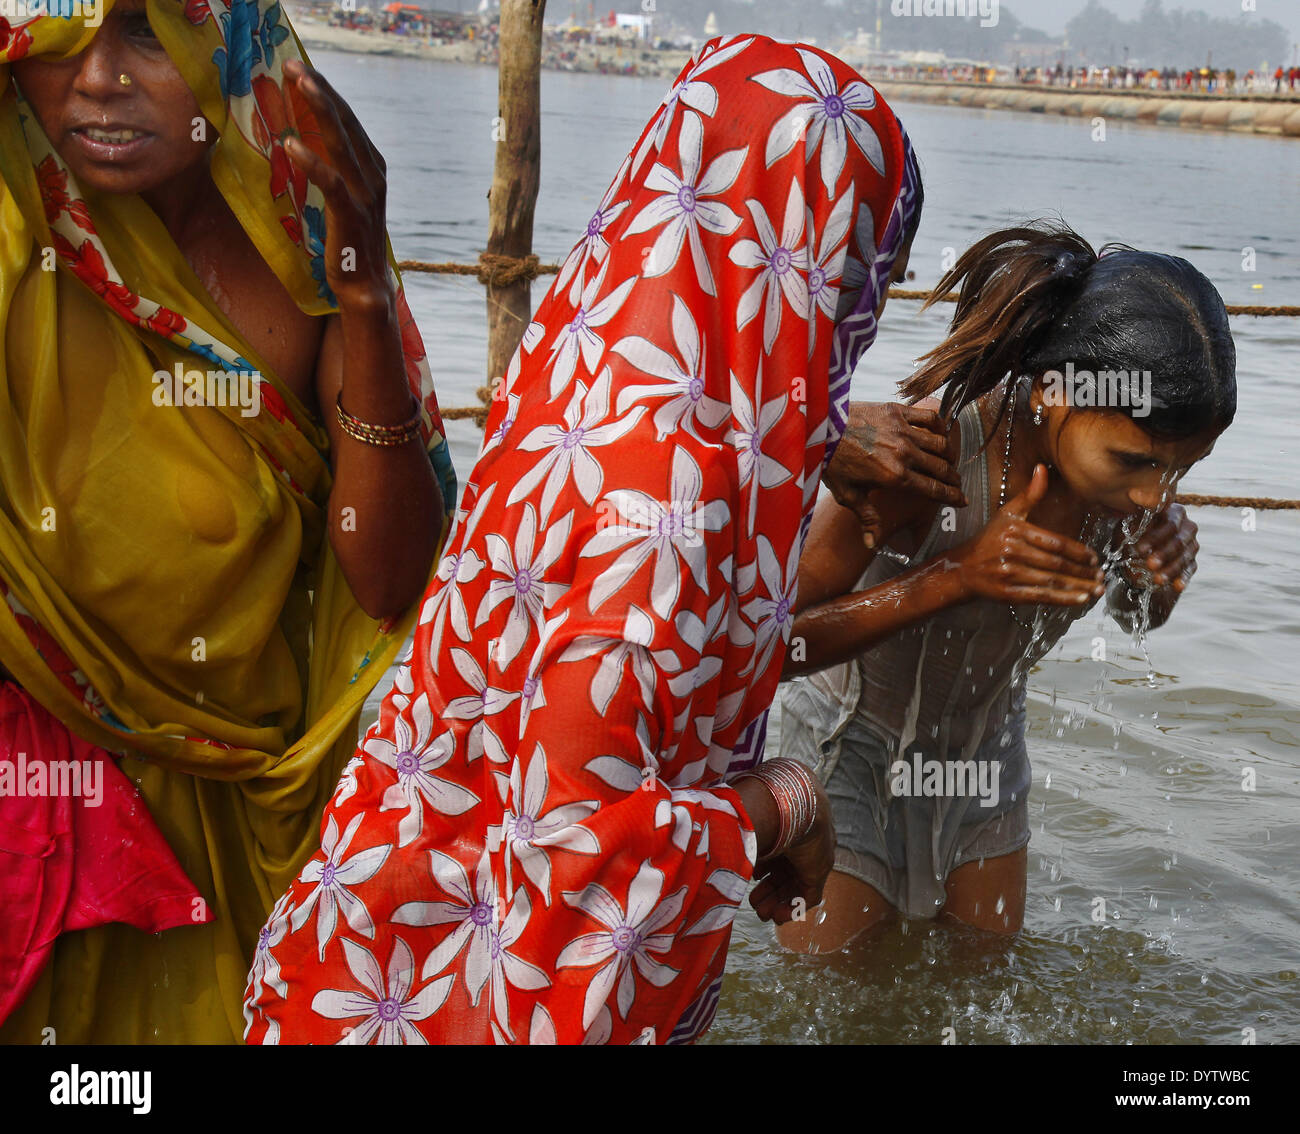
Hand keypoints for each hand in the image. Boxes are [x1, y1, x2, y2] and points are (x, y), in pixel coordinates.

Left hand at [282, 58, 392, 308]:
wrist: (366, 288)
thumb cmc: (348, 245)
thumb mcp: (344, 200)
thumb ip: (333, 172)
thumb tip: (303, 143)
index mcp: (373, 169)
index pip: (348, 121)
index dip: (326, 92)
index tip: (301, 68)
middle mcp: (373, 177)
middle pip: (346, 122)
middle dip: (320, 89)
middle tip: (293, 63)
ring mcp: (364, 196)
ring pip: (341, 143)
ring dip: (319, 108)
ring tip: (297, 82)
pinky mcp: (351, 216)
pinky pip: (330, 182)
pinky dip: (311, 161)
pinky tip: (289, 143)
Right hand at [748, 779, 834, 924]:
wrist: (790, 806)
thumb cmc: (764, 812)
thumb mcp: (748, 831)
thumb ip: (740, 844)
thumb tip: (726, 857)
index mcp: (782, 833)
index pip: (772, 859)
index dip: (758, 872)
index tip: (745, 880)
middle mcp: (797, 846)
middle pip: (782, 876)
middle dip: (766, 893)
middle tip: (752, 905)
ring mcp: (810, 858)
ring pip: (793, 888)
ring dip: (777, 903)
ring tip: (762, 914)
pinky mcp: (819, 871)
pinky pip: (808, 896)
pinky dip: (793, 908)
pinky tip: (777, 916)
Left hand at [823, 403, 965, 545]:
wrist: (819, 428)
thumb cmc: (831, 461)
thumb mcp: (848, 494)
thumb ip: (867, 517)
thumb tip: (872, 543)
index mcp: (895, 477)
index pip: (933, 489)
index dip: (952, 496)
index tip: (963, 500)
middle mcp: (905, 454)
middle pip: (942, 468)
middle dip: (954, 478)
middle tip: (957, 482)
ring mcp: (903, 431)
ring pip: (940, 443)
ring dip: (949, 454)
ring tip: (949, 460)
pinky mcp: (897, 411)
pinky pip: (928, 417)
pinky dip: (940, 425)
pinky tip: (940, 431)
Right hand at [955, 463, 1104, 605]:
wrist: (962, 568)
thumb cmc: (988, 540)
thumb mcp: (1007, 514)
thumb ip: (1029, 494)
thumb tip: (1041, 468)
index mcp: (1016, 532)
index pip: (1055, 543)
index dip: (1078, 552)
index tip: (1094, 558)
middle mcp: (1012, 552)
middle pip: (1056, 563)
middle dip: (1082, 571)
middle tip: (1101, 576)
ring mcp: (1009, 574)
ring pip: (1051, 581)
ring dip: (1078, 587)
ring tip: (1096, 589)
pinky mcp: (1007, 593)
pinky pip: (1040, 597)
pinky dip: (1062, 599)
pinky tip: (1079, 599)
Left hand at [1113, 503, 1198, 592]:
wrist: (1133, 553)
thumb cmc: (1129, 534)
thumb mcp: (1127, 528)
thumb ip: (1133, 524)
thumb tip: (1134, 527)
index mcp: (1172, 512)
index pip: (1169, 524)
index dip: (1155, 537)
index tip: (1140, 549)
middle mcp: (1187, 526)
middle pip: (1179, 541)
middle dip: (1164, 554)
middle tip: (1150, 565)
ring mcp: (1191, 544)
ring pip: (1185, 557)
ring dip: (1171, 569)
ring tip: (1157, 580)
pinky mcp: (1192, 561)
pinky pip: (1190, 569)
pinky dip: (1183, 578)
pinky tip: (1177, 586)